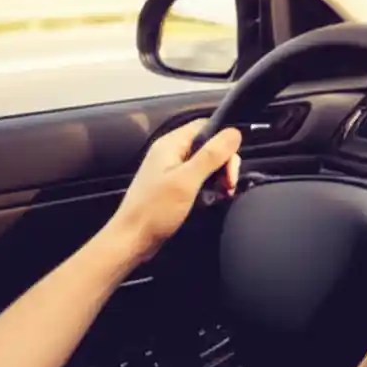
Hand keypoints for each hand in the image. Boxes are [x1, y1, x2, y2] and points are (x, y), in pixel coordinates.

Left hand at [108, 119, 241, 263]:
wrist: (132, 240)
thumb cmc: (154, 211)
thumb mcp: (187, 180)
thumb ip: (211, 155)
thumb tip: (234, 133)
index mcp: (170, 144)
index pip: (205, 126)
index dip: (223, 141)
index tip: (231, 164)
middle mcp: (170, 153)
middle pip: (208, 146)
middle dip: (224, 163)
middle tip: (228, 184)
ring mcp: (170, 170)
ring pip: (205, 164)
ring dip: (218, 177)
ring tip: (222, 194)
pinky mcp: (173, 187)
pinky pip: (197, 179)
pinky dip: (209, 187)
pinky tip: (212, 200)